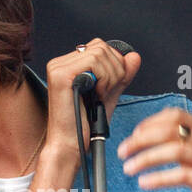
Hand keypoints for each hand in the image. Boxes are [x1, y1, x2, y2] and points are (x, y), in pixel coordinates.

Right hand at [45, 40, 141, 159]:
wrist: (71, 145)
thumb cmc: (85, 126)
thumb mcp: (109, 94)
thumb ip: (121, 75)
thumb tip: (133, 56)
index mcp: (68, 65)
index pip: (99, 46)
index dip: (114, 63)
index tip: (111, 85)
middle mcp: (60, 64)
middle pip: (101, 46)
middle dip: (114, 69)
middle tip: (107, 91)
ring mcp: (58, 68)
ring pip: (99, 52)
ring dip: (110, 76)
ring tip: (100, 95)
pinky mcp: (61, 75)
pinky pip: (93, 62)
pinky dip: (103, 78)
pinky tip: (96, 94)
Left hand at [117, 107, 191, 191]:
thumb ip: (176, 144)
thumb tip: (140, 136)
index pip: (175, 116)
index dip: (150, 123)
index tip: (133, 135)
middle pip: (172, 131)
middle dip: (142, 140)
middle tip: (123, 152)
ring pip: (176, 150)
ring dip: (146, 158)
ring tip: (129, 168)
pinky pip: (182, 176)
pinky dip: (159, 178)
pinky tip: (144, 182)